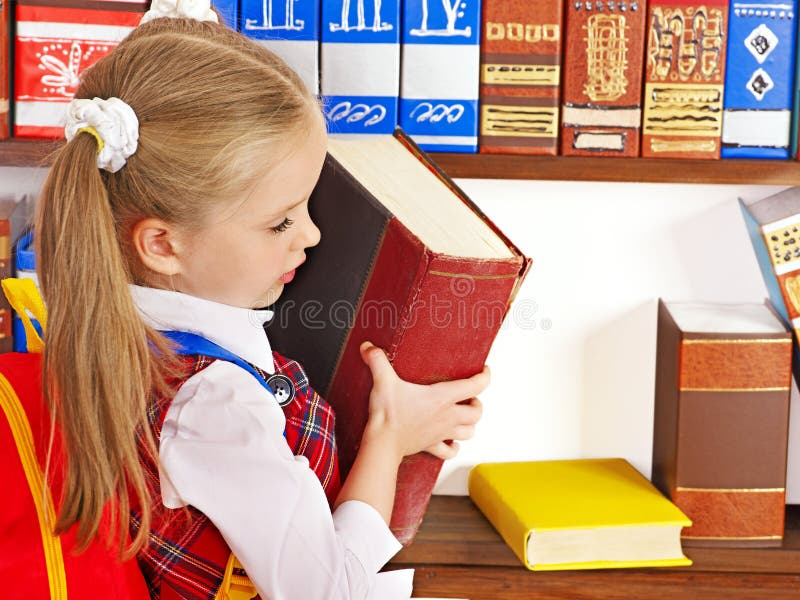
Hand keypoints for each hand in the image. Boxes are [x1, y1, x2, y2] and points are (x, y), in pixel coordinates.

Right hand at [359, 341, 487, 460]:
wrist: (382, 444)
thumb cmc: (387, 415)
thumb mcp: (383, 381)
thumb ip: (377, 360)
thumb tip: (368, 347)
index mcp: (442, 398)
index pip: (476, 386)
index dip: (485, 376)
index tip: (484, 370)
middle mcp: (447, 416)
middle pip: (477, 412)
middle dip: (477, 403)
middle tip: (469, 396)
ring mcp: (441, 433)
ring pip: (469, 432)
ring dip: (470, 424)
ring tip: (462, 415)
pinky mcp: (431, 446)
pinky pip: (450, 452)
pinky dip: (453, 447)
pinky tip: (450, 441)